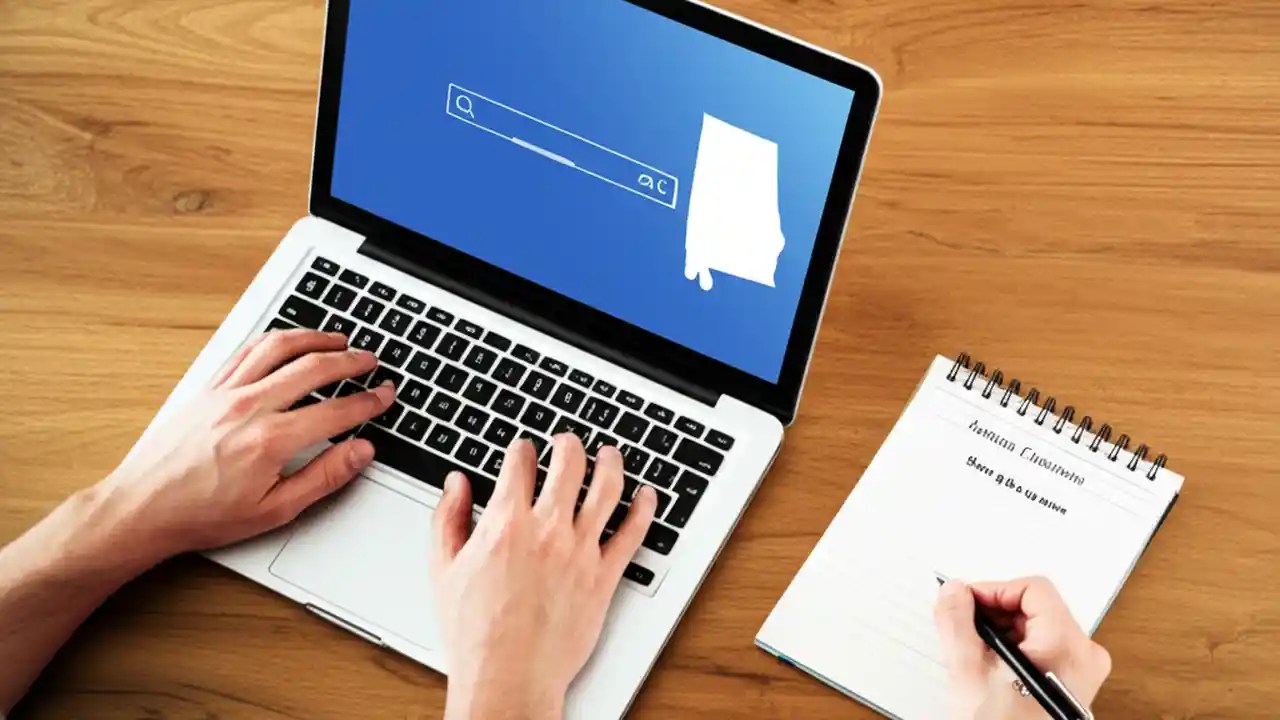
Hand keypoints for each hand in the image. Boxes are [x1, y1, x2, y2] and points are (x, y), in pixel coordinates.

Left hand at [96, 329, 394, 566]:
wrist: (143, 508)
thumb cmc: (203, 515)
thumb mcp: (274, 511)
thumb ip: (324, 477)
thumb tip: (360, 453)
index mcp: (270, 440)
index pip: (336, 411)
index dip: (368, 401)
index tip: (385, 395)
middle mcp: (249, 407)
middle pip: (312, 368)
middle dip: (349, 361)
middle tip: (370, 361)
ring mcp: (225, 392)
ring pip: (278, 348)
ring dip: (314, 338)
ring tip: (337, 340)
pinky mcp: (206, 388)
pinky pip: (246, 351)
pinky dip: (274, 340)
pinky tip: (288, 342)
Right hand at [431, 434, 657, 719]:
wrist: (508, 677)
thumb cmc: (475, 633)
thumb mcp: (444, 569)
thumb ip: (448, 519)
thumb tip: (456, 484)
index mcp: (505, 524)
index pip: (519, 463)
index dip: (521, 449)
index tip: (523, 450)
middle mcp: (547, 531)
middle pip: (568, 464)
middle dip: (567, 444)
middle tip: (566, 442)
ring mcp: (580, 551)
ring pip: (606, 488)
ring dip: (609, 463)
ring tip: (609, 454)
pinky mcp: (604, 576)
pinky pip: (633, 533)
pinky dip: (645, 508)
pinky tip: (647, 495)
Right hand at [933, 577, 1111, 719]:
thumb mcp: (969, 673)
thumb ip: (957, 622)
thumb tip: (954, 592)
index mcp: (1067, 647)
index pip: (1033, 589)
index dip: (994, 589)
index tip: (965, 601)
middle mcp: (1084, 655)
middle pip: (1035, 607)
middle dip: (994, 612)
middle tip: (963, 626)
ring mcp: (1080, 670)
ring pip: (1036, 626)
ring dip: (1001, 631)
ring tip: (974, 652)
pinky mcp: (1070, 681)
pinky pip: (1041, 647)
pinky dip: (1012, 648)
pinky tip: (988, 666)